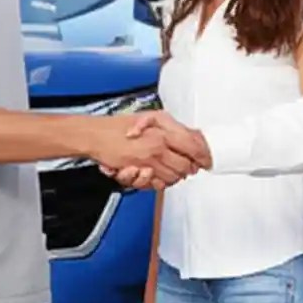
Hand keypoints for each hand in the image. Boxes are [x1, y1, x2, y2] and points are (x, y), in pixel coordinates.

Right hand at [86, 114, 200, 186]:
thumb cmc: (120, 126)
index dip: (202, 155)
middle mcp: (157, 147)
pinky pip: (157, 184)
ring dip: (174, 175)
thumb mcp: (151, 118)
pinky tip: (154, 173)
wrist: (97, 136)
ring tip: (168, 167)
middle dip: (188, 167)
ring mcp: (148, 162)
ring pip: (173, 177)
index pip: (194, 147)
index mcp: (163, 132)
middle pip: (185, 166)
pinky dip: (158, 181)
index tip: (205, 159)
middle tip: (188, 164)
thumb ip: (173, 127)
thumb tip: (192, 137)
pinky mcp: (137, 174)